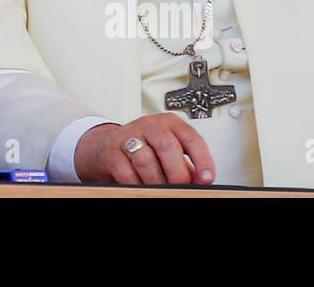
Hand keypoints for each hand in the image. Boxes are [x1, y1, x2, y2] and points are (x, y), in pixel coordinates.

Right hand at [73, 114, 215, 184]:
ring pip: (146, 160)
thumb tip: (200, 180)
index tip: (206, 178)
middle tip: (180, 188)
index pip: (190, 137)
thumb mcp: (167, 151)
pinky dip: (136, 184)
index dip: (202, 159)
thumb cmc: (145, 149)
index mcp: (169, 123)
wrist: (107, 146)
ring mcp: (128, 135)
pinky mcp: (111, 150)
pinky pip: (126, 172)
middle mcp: (150, 125)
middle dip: (177, 173)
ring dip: (156, 181)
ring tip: (160, 189)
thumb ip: (185, 164)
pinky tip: (141, 186)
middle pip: (167, 146)